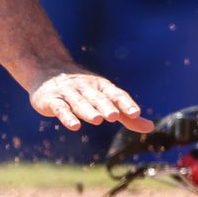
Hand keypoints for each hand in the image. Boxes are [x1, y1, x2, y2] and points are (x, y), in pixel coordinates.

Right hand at [28, 71, 152, 133]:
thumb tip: (150, 127)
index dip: (125, 103)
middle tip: (114, 115)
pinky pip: (61, 108)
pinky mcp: (52, 100)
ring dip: (88, 110)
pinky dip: (67, 116)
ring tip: (98, 119)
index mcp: (101, 86)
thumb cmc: (83, 89)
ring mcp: (68, 92)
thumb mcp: (105, 99)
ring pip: (80, 102)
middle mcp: (86, 87)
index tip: (136, 112)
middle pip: (98, 98)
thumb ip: (126, 115)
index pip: (116, 94)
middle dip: (106, 106)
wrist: (47, 68)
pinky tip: (74, 126)